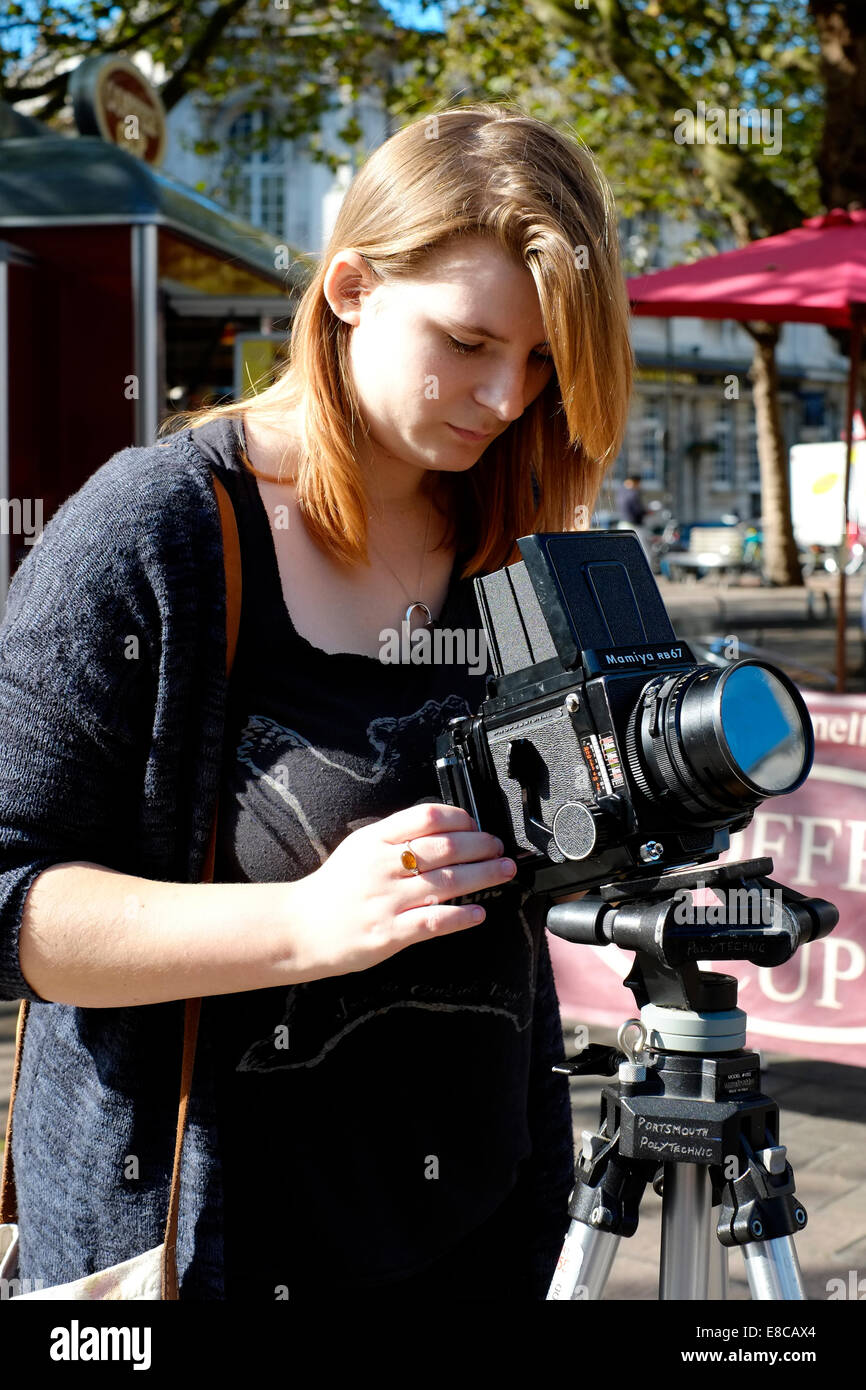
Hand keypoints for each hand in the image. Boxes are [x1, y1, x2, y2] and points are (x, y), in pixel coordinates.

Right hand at [288, 802, 516, 978]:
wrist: (299, 927)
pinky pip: (434, 922)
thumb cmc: (335, 888)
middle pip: (444, 848)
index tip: (477, 825)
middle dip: (481, 846)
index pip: (426, 817)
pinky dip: (461, 917)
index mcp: (375, 840)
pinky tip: (478, 914)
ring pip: (446, 882)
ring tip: (503, 872)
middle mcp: (382, 866)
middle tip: (500, 849)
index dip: (460, 818)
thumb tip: (443, 828)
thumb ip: (395, 837)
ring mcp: (387, 900)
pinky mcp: (390, 933)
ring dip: (483, 875)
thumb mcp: (359, 848)